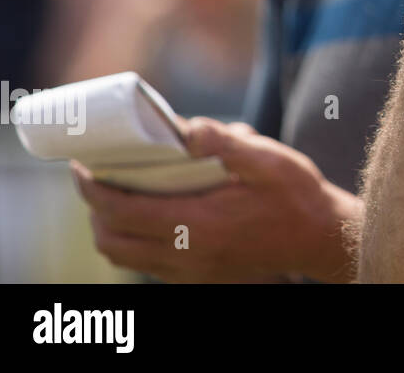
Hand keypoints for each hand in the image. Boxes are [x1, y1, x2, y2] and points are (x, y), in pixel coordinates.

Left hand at [72, 117, 359, 282]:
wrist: (322, 238)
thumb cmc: (298, 195)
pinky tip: (153, 214)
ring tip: (120, 196)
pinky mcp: (200, 276)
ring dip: (112, 228)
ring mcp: (192, 269)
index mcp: (199, 222)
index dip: (92, 189)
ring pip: (126, 257)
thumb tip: (187, 127)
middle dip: (94, 210)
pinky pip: (148, 265)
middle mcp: (188, 253)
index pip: (121, 211)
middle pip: (112, 241)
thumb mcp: (270, 159)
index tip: (80, 165)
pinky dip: (136, 241)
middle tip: (97, 178)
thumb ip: (227, 143)